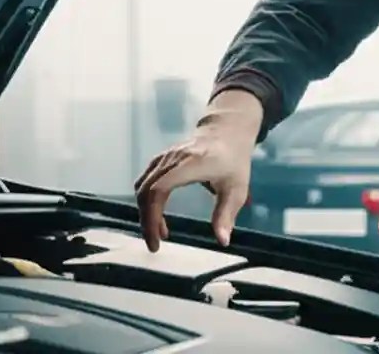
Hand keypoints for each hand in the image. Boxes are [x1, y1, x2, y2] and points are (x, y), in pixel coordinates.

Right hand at [134, 90, 263, 250]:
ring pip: (142, 186)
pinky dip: (146, 202)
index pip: (160, 188)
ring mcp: (164, 157)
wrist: (226, 132)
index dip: (153, 215)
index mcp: (192, 164)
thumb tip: (223, 241)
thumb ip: (226, 214)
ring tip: (159, 234)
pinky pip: (145, 181)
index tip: (159, 239)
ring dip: (145, 212)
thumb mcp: (236, 189)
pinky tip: (158, 217)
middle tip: (155, 245)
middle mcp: (173, 158)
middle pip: (146, 190)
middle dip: (146, 220)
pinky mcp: (160, 160)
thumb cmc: (233, 161)